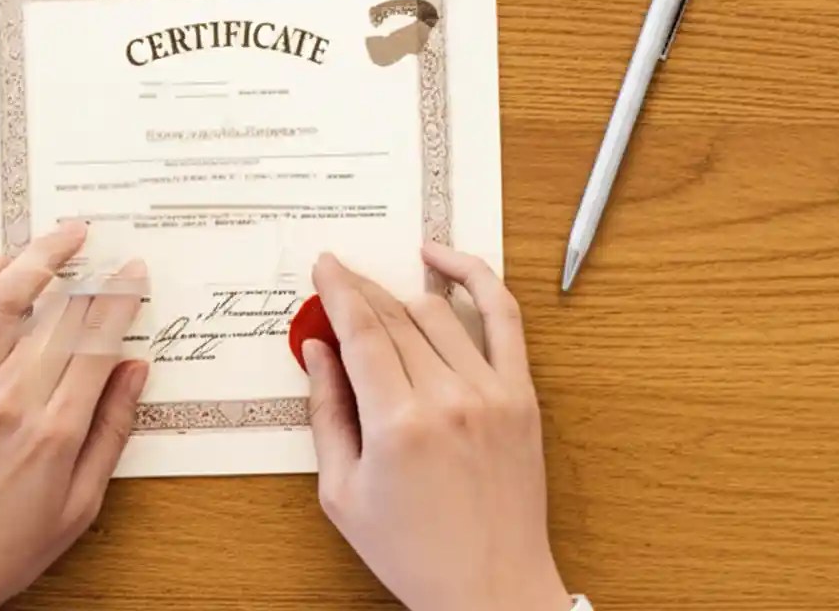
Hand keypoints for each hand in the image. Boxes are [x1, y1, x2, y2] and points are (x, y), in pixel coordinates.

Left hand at [0, 222, 148, 610]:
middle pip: (58, 313)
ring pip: (2, 298)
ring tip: (57, 236)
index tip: (132, 272)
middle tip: (102, 245)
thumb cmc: (1, 550)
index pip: (98, 341)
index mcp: (55, 432)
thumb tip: (136, 371)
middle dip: (87, 271)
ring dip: (34, 257)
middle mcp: (9, 399)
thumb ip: (111, 432)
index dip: (120, 297)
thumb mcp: (79, 507)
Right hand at [305, 243, 568, 610]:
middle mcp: (448, 398)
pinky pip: (503, 317)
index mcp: (398, 424)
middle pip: (395, 317)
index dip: (338, 291)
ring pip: (438, 313)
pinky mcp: (521, 396)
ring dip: (401, 294)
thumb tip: (317, 351)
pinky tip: (447, 261)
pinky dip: (478, 279)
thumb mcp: (342, 491)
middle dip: (360, 291)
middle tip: (338, 280)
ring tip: (378, 294)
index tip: (324, 267)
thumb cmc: (413, 552)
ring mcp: (492, 393)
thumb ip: (326, 412)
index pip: (360, 331)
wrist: (491, 588)